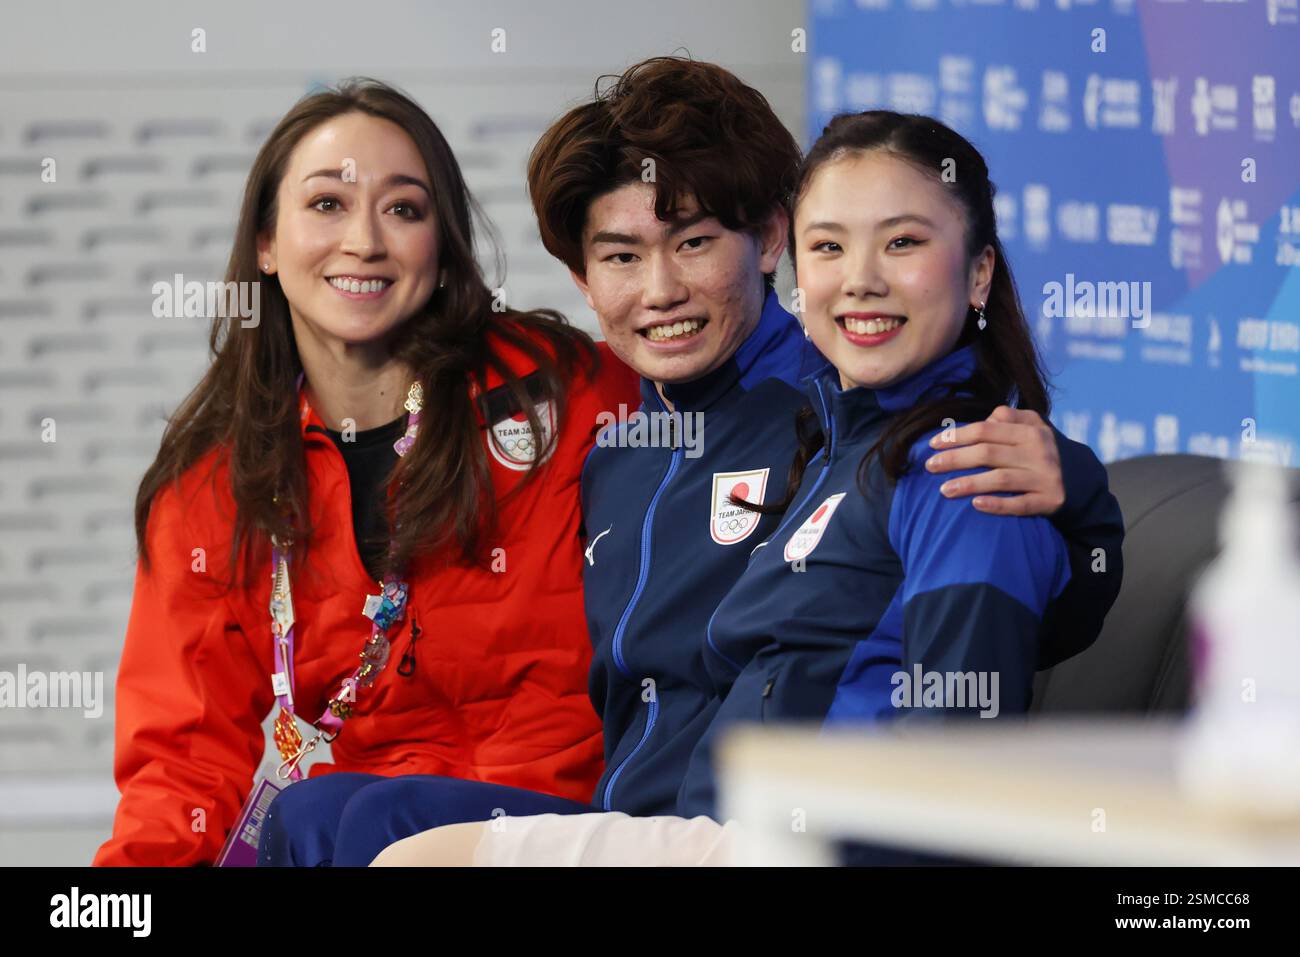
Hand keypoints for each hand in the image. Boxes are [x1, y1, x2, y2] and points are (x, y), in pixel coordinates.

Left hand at [924, 406, 1064, 515]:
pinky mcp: (1050, 501)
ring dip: (969, 484)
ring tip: (943, 490)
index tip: (932, 445)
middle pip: (988, 453)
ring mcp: (1045, 477)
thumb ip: (1008, 418)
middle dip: (955, 459)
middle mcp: (1038, 452)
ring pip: (1001, 480)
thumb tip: (982, 419)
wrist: (1080, 480)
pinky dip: (998, 505)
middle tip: (930, 467)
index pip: (985, 430)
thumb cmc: (1041, 451)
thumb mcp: (1032, 427)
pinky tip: (976, 505)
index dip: (956, 436)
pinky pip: (1020, 505)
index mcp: (1030, 431)